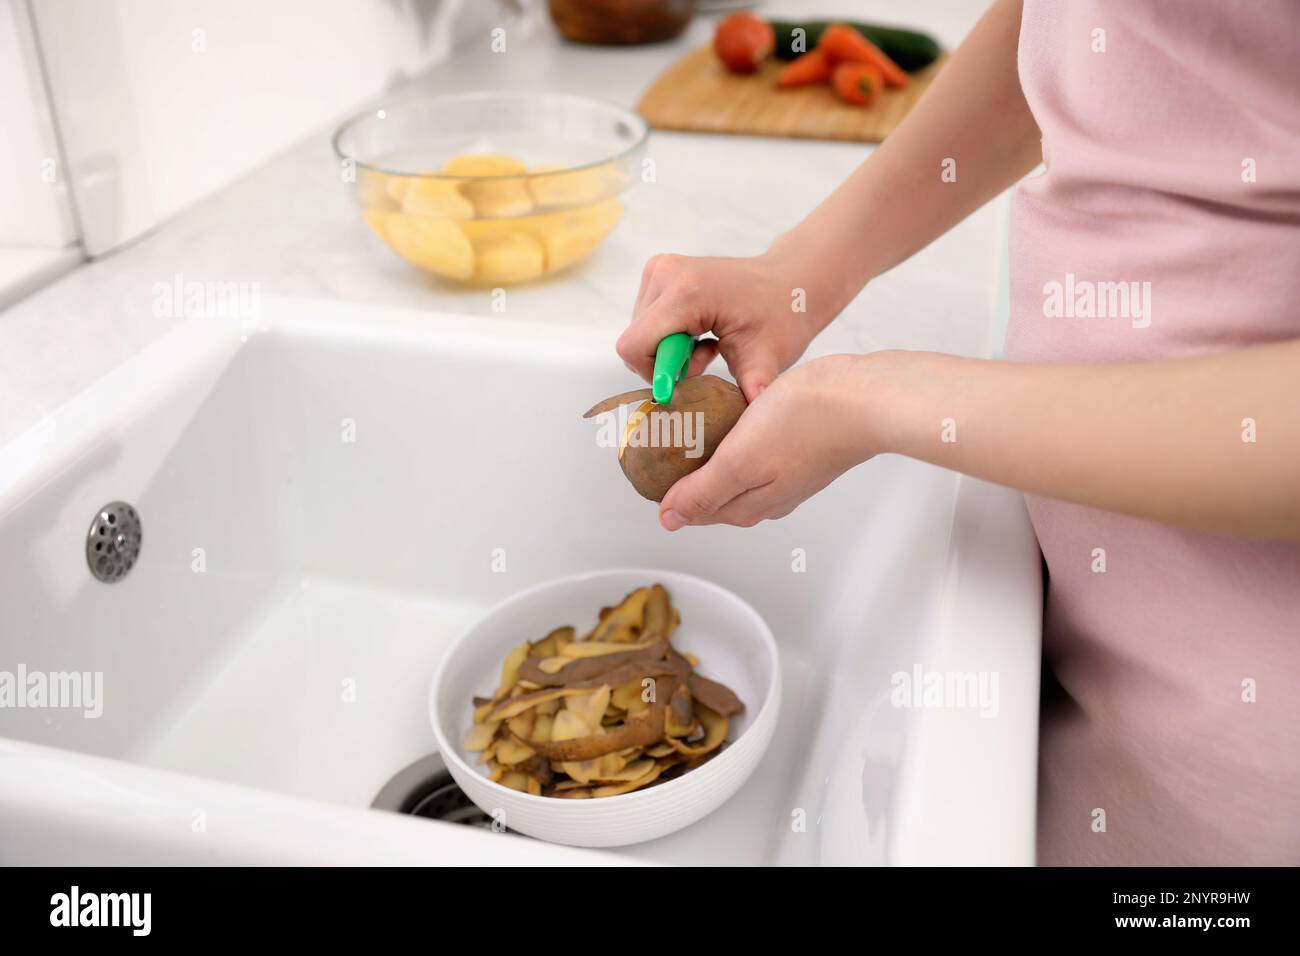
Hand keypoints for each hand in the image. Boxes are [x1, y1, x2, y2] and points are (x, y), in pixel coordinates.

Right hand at [617, 250, 830, 402]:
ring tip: (707, 348)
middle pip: (636, 341)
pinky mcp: (660, 271)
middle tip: (705, 363)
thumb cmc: (782, 318)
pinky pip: (647, 319)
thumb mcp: (767, 359)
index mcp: (686, 292)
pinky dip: (670, 335)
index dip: (655, 373)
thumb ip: (750, 390)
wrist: (791, 283)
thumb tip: (751, 436)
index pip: (635, 347)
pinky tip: (702, 334)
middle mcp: (666, 273)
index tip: (686, 381)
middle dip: (665, 362)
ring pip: (640, 332)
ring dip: (669, 350)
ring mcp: (661, 268)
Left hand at [659, 354, 880, 529]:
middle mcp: (770, 497)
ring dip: (713, 458)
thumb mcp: (740, 461)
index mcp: (750, 506)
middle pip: (716, 493)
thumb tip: (669, 519)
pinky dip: (738, 441)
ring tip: (692, 431)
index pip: (695, 509)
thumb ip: (703, 491)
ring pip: (737, 473)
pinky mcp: (801, 448)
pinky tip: (734, 420)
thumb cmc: (804, 425)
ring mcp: (788, 473)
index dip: (669, 491)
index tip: (649, 466)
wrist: (862, 400)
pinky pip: (758, 452)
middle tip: (664, 447)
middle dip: (688, 476)